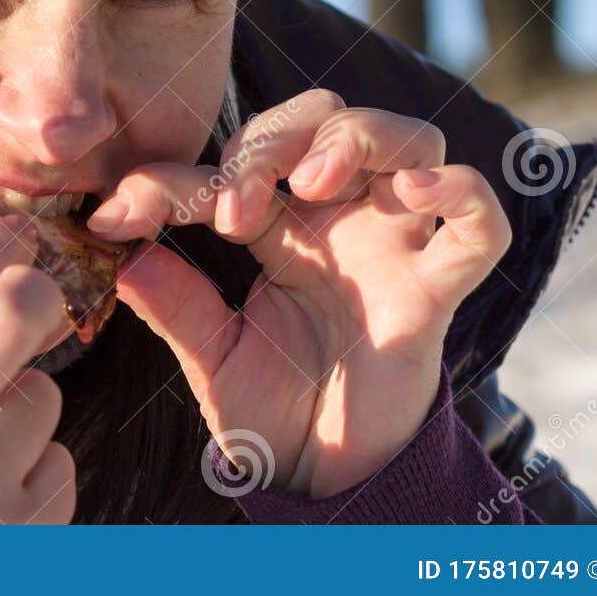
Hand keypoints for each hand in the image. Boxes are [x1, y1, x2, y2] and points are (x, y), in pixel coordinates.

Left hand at [86, 89, 512, 498]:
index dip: (171, 181)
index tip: (117, 216)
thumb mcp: (212, 359)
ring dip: (359, 138)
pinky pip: (480, 226)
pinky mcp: (436, 291)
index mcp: (279, 225)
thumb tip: (124, 262)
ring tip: (311, 181)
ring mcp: (393, 248)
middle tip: (235, 205)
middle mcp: (340, 220)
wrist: (331, 479)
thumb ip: (177, 308)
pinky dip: (460, 191)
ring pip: (411, 139)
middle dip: (280, 135)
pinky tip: (417, 191)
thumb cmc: (274, 409)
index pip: (233, 165)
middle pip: (330, 116)